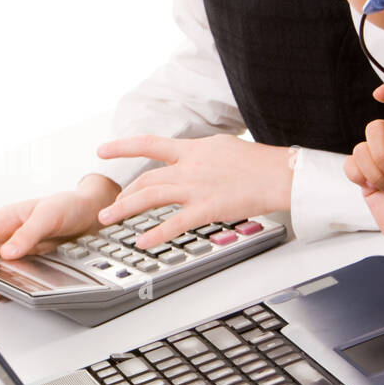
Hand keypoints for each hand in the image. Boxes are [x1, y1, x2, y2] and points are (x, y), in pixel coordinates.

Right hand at [0, 175, 119, 304]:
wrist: (91, 214)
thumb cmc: (69, 205)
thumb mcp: (48, 215)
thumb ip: (27, 233)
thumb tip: (7, 251)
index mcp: (5, 218)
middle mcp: (6, 234)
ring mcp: (15, 249)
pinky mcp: (26, 261)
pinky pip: (7, 274)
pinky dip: (3, 285)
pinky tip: (5, 293)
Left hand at [96, 134, 292, 249]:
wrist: (281, 174)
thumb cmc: (259, 163)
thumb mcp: (223, 147)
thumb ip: (200, 155)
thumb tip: (188, 158)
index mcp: (193, 149)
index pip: (150, 143)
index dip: (123, 146)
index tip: (102, 149)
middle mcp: (189, 166)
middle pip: (145, 179)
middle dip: (123, 194)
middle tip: (108, 207)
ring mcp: (196, 187)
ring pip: (150, 197)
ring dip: (124, 209)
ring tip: (107, 219)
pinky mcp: (207, 208)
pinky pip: (175, 223)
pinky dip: (156, 233)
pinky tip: (142, 241)